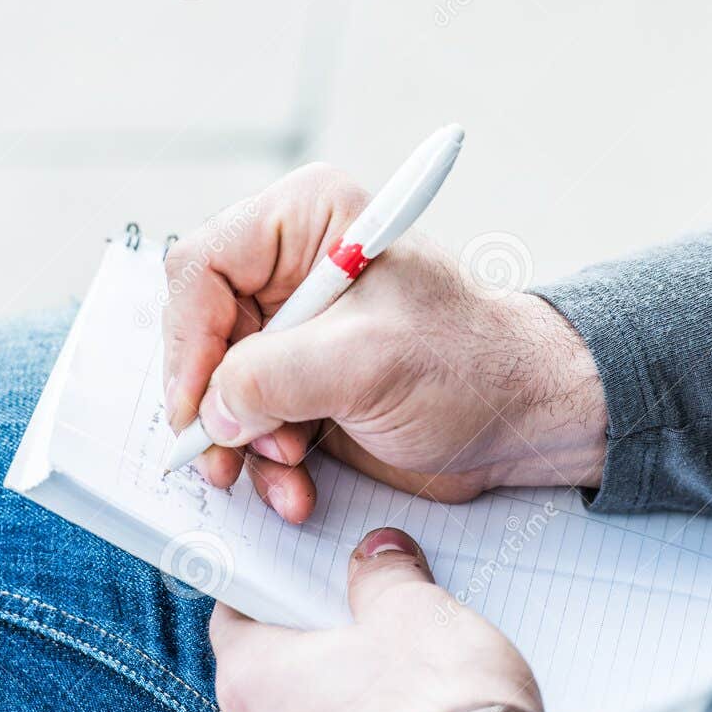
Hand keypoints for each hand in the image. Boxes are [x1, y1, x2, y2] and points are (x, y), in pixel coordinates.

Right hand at [161, 163, 605, 522]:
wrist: (522, 420)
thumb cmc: (472, 364)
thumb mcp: (368, 362)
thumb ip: (275, 378)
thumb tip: (211, 409)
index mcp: (305, 223)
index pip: (203, 269)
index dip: (189, 342)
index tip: (195, 407)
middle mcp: (289, 271)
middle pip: (201, 335)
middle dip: (214, 405)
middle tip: (224, 459)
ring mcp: (293, 333)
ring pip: (219, 390)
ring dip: (241, 447)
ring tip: (284, 476)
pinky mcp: (301, 386)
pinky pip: (249, 426)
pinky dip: (264, 466)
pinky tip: (296, 488)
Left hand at [210, 527, 542, 711]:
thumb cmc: (435, 708)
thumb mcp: (417, 611)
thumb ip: (386, 576)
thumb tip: (379, 555)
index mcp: (253, 681)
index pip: (235, 618)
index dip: (272, 592)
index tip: (302, 579)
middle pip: (271, 682)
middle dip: (315, 654)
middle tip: (369, 628)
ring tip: (405, 693)